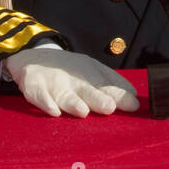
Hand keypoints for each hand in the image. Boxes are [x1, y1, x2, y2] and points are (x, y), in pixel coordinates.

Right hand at [3, 49, 140, 117]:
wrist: (33, 57)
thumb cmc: (70, 71)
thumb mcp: (92, 72)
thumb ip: (113, 85)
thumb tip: (135, 99)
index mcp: (91, 74)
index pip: (108, 86)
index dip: (120, 96)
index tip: (134, 105)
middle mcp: (74, 79)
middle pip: (88, 90)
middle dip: (98, 99)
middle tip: (110, 107)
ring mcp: (54, 83)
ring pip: (64, 95)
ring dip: (73, 103)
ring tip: (82, 111)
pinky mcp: (34, 86)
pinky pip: (39, 96)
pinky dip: (45, 103)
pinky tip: (53, 111)